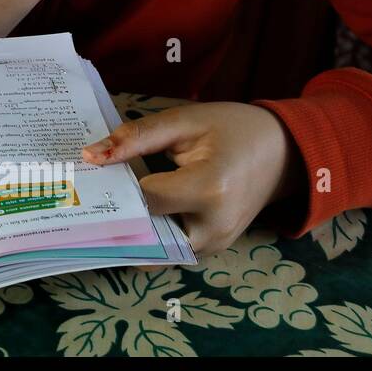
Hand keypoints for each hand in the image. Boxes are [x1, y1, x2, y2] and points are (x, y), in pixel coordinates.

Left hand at [81, 102, 304, 255]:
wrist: (284, 153)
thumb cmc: (234, 130)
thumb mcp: (184, 122)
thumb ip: (135, 138)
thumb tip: (89, 156)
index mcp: (210, 189)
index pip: (144, 199)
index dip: (116, 186)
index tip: (94, 171)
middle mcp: (213, 226)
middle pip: (145, 229)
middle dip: (115, 212)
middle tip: (87, 192)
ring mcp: (214, 244)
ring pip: (153, 246)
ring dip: (129, 226)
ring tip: (106, 200)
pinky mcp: (211, 248)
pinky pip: (167, 247)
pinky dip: (148, 231)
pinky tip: (132, 209)